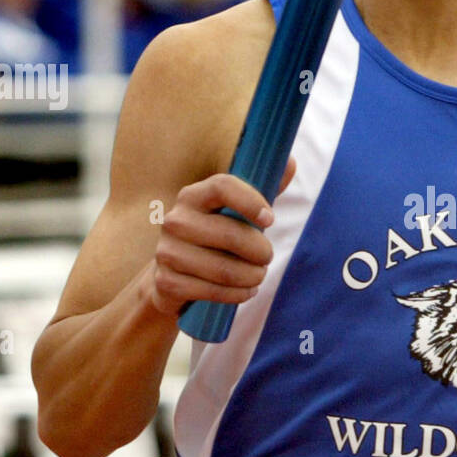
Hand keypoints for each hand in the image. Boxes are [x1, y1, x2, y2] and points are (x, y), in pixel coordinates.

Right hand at [142, 157, 296, 316]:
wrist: (175, 275)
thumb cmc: (216, 238)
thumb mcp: (237, 212)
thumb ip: (264, 188)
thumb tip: (289, 162)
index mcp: (193, 195)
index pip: (222, 186)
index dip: (251, 201)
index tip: (270, 219)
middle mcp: (175, 220)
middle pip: (230, 234)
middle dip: (260, 252)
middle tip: (267, 258)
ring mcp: (167, 252)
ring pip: (224, 269)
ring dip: (252, 277)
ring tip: (258, 276)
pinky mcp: (167, 282)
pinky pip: (212, 291)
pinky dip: (237, 294)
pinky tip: (245, 291)